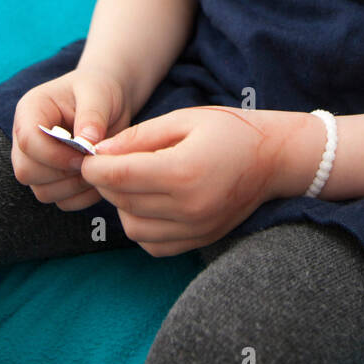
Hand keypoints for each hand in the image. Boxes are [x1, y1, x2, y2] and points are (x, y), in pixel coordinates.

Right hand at [11, 66, 131, 210]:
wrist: (110, 101)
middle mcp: (26, 139)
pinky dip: (82, 196)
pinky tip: (98, 178)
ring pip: (42, 191)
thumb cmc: (100, 90)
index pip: (28, 142)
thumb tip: (86, 143)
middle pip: (27, 171)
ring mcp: (37, 162)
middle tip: (93, 162)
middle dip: (63, 172)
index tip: (85, 154)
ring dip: (74, 186)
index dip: (56, 154)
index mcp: (30, 111)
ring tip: (98, 167)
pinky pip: (61, 201)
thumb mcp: (99, 93)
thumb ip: (92, 115)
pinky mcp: (51, 179)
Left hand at [80, 105, 282, 255]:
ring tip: (133, 182)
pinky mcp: (200, 240)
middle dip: (106, 182)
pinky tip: (149, 203)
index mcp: (183, 170)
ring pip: (132, 228)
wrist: (275, 159)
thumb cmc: (230, 130)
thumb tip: (99, 152)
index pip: (119, 176)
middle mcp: (189, 206)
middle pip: (122, 201)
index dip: (94, 166)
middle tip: (110, 162)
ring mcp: (195, 228)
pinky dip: (141, 226)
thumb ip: (139, 137)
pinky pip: (153, 244)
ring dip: (122, 205)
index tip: (88, 156)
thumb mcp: (184, 119)